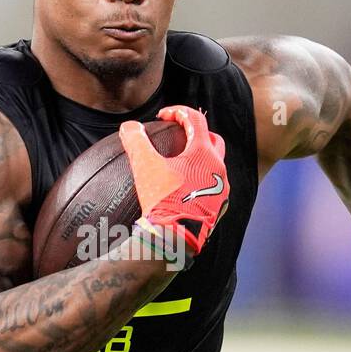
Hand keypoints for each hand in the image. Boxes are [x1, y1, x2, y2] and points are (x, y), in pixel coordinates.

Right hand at [119, 105, 230, 266]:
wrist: (176, 239)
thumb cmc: (163, 200)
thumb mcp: (145, 167)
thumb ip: (136, 141)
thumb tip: (128, 126)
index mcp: (204, 154)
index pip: (196, 119)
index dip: (178, 112)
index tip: (163, 116)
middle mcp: (219, 169)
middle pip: (213, 140)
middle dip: (196, 133)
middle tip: (178, 136)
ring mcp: (222, 189)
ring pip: (215, 164)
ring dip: (200, 158)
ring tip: (181, 163)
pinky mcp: (219, 207)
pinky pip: (213, 186)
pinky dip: (201, 179)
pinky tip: (185, 187)